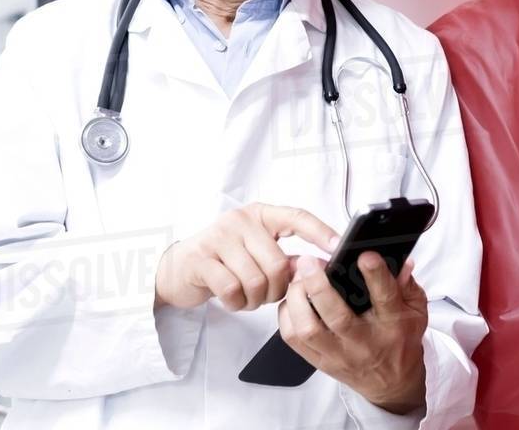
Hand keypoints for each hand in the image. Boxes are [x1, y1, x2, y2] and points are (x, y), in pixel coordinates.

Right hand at [154, 203, 337, 311]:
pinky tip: (232, 299)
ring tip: (247, 296)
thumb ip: (285, 258)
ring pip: (256, 280)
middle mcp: (240, 221)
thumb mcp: (256, 253)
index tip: (338, 247)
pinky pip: (232, 290)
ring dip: (256, 299)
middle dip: (277, 289)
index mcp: (260, 215)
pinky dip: (236, 302)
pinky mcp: (201, 259)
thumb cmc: (225, 261)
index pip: (297, 217)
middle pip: (278, 263)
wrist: (179, 269)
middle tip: (267, 295)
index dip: (320, 232)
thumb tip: (316, 268)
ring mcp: (219, 238)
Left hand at [278, 252, 428, 414]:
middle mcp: (363, 341)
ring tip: (298, 278)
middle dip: (319, 286)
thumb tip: (401, 262)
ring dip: (297, 300)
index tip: (364, 255)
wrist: (392, 383)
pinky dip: (287, 315)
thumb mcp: (416, 311)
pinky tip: (293, 300)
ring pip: (309, 329)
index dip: (375, 274)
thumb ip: (407, 285)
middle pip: (337, 316)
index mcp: (392, 325)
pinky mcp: (320, 361)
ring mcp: (338, 354)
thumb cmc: (401, 341)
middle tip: (310, 262)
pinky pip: (294, 339)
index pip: (385, 297)